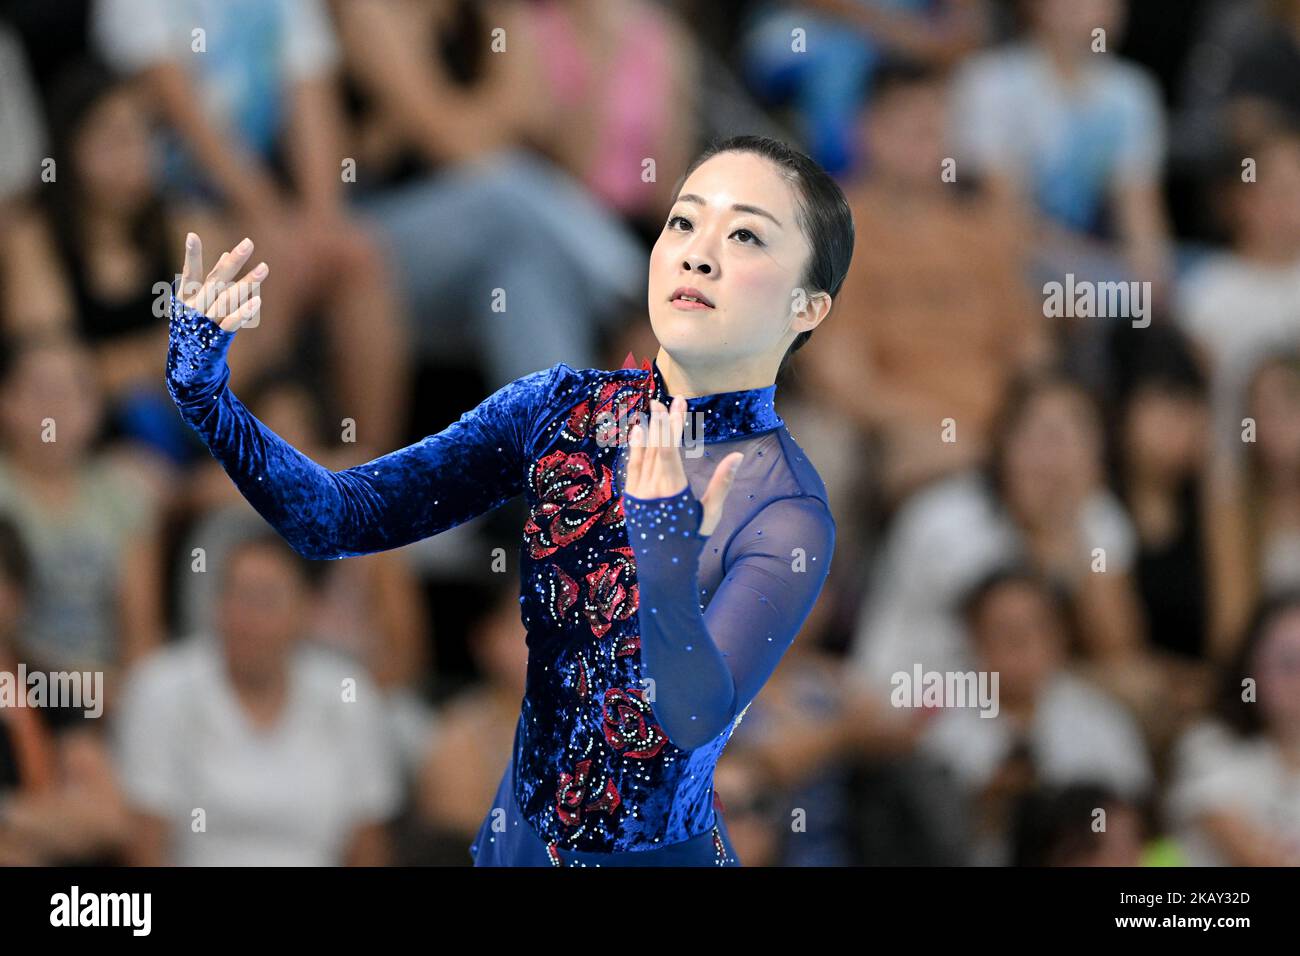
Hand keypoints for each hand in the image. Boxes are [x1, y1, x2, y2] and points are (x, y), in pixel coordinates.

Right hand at [179, 233, 268, 331]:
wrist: (190, 368)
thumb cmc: (195, 329)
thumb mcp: (199, 303)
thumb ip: (213, 278)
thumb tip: (226, 253)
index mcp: (186, 299)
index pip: (189, 273)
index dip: (191, 256)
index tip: (191, 235)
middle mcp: (194, 309)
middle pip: (215, 281)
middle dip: (232, 261)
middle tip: (248, 242)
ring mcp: (205, 324)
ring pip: (227, 299)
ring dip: (247, 283)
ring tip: (265, 267)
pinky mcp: (217, 339)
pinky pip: (231, 323)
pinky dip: (243, 312)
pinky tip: (257, 301)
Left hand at [624, 397, 742, 536]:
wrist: (664, 567)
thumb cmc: (691, 540)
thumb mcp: (710, 513)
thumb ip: (722, 482)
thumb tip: (738, 457)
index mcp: (674, 490)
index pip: (670, 448)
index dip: (673, 423)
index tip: (678, 403)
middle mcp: (652, 488)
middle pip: (656, 446)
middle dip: (662, 421)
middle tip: (665, 399)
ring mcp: (637, 493)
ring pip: (642, 454)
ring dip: (648, 431)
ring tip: (652, 411)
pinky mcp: (629, 498)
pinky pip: (632, 467)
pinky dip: (635, 449)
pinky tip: (637, 433)